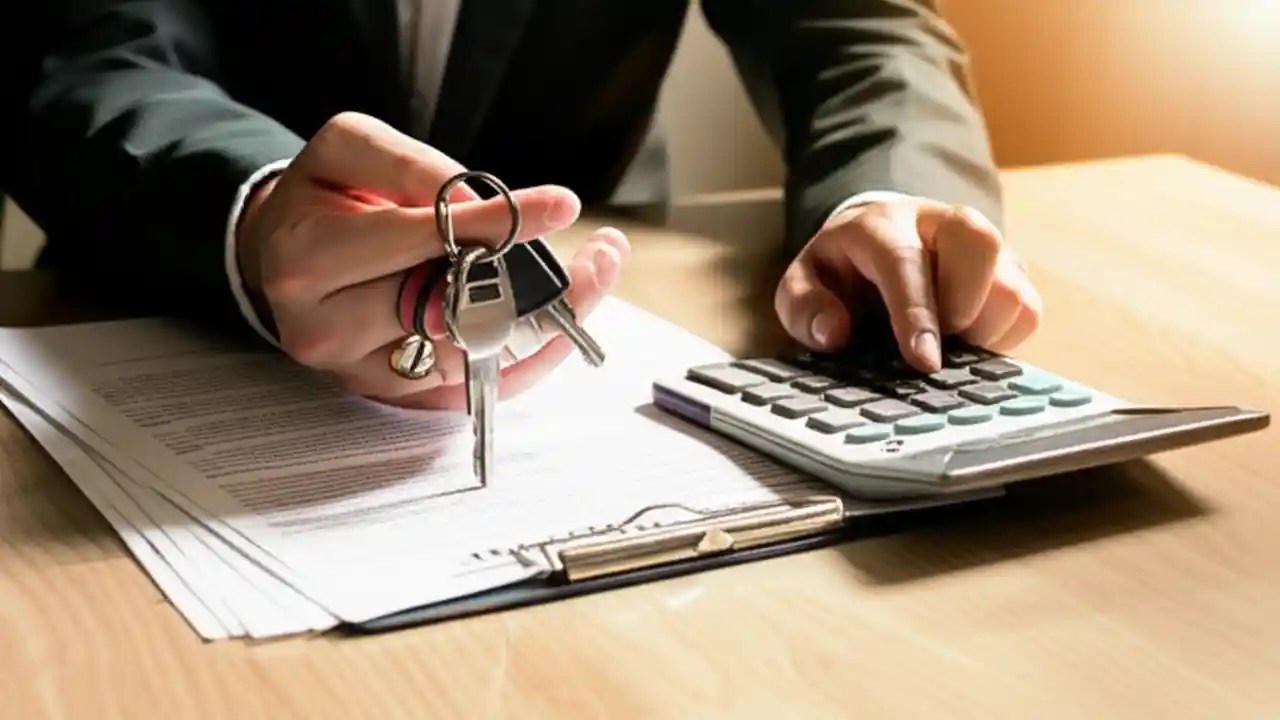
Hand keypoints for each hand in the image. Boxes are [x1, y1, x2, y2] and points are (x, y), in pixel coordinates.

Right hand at [235, 111, 629, 409]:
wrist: (282, 255)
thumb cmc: (322, 199)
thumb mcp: (348, 150)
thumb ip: (410, 166)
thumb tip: (476, 203)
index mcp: (308, 259)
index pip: (417, 241)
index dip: (494, 224)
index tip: (559, 205)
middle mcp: (328, 328)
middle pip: (452, 311)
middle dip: (536, 280)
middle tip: (601, 255)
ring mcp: (362, 372)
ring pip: (472, 357)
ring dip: (547, 322)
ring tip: (592, 278)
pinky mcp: (393, 397)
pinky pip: (475, 393)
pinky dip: (528, 362)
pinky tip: (565, 325)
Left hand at [774, 197, 1042, 371]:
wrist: (879, 241)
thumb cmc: (842, 272)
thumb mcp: (803, 285)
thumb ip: (804, 307)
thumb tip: (833, 332)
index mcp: (883, 224)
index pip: (906, 261)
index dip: (917, 314)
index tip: (925, 362)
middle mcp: (942, 222)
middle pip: (980, 245)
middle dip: (963, 308)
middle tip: (935, 344)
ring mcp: (984, 244)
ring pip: (1012, 283)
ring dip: (983, 329)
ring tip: (947, 343)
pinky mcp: (1011, 270)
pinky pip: (1028, 310)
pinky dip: (1000, 336)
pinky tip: (966, 341)